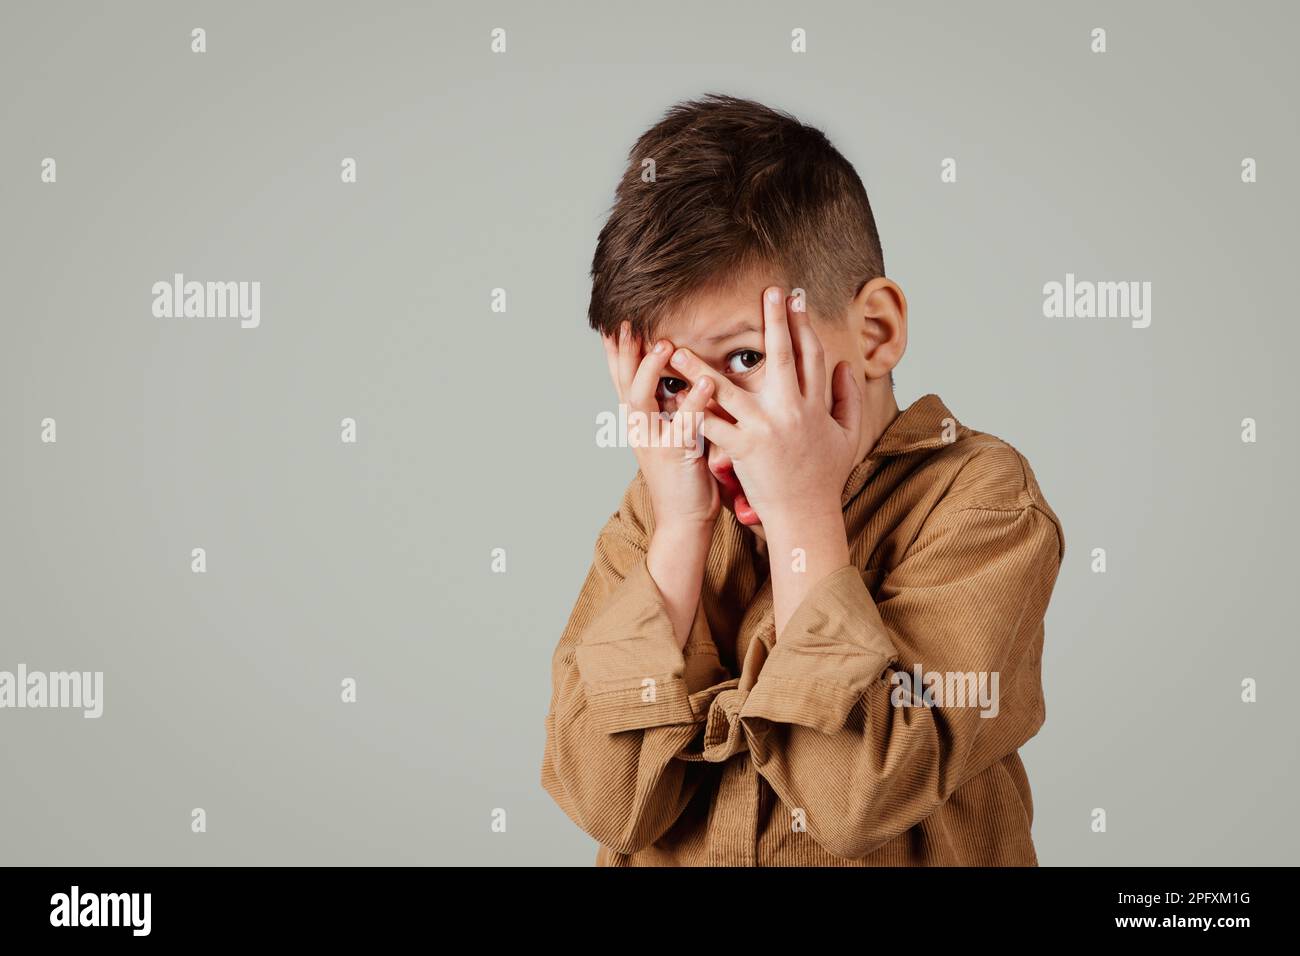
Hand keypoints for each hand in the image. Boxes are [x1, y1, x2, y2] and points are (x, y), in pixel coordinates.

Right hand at [602, 321, 719, 530]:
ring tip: (665, 345)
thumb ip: (672, 407)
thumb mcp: (673, 433)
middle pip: (624, 383)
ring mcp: (653, 443)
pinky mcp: (675, 456)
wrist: (685, 519)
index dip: (616, 351)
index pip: (621, 379)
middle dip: (626, 352)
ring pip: (642, 400)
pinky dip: (694, 401)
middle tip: (629, 322)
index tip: (615, 322)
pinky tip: (706, 381)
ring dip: (652, 371)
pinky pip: (683, 424)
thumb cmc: (685, 475)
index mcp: (639, 422)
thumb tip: (680, 377)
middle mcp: (639, 429)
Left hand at [667, 287, 862, 534]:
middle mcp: (792, 411)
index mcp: (815, 406)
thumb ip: (849, 399)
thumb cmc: (824, 478)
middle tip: (767, 293)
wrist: (807, 517)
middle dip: (776, 322)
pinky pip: (712, 425)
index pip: (812, 355)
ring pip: (729, 389)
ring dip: (701, 366)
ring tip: (678, 348)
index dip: (804, 324)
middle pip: (784, 357)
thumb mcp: (846, 436)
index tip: (795, 298)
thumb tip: (847, 366)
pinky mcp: (743, 449)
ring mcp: (766, 429)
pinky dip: (692, 409)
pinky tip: (672, 395)